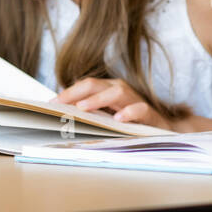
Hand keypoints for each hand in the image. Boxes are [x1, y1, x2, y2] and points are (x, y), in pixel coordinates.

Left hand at [57, 76, 171, 129]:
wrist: (161, 127)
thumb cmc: (130, 120)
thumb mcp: (108, 114)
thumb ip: (90, 111)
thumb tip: (62, 112)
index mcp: (109, 89)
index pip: (86, 85)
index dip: (68, 92)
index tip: (50, 103)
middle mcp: (121, 90)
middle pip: (96, 84)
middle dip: (76, 92)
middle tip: (60, 103)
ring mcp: (135, 99)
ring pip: (117, 92)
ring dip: (98, 99)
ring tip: (83, 108)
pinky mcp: (149, 113)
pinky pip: (140, 109)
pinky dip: (129, 113)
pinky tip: (118, 120)